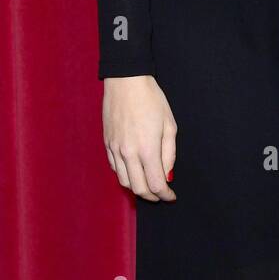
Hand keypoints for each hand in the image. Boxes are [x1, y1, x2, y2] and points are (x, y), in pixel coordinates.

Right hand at [102, 76, 177, 201]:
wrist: (125, 82)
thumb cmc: (151, 99)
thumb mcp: (169, 124)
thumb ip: (169, 153)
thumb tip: (168, 174)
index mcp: (146, 149)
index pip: (156, 184)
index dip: (165, 195)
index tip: (171, 196)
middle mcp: (128, 153)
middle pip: (139, 188)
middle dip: (152, 196)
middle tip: (162, 194)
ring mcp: (115, 149)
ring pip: (124, 182)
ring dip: (138, 188)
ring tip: (149, 184)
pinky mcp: (107, 144)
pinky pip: (115, 168)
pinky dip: (125, 175)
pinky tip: (135, 171)